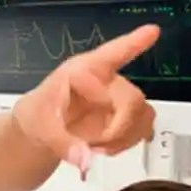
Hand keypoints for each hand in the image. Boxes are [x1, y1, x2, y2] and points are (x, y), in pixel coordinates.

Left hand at [13, 24, 159, 177]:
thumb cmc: (39, 115)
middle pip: (131, 98)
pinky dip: (129, 141)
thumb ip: (61, 143)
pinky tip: (107, 147)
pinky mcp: (126, 114)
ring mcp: (118, 96)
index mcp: (81, 70)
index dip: (132, 44)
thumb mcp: (40, 127)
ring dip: (123, 136)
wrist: (43, 128)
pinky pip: (144, 126)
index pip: (111, 54)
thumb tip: (83, 159)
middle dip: (117, 127)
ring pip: (142, 113)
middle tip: (95, 143)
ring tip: (97, 146)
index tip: (152, 31)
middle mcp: (104, 79)